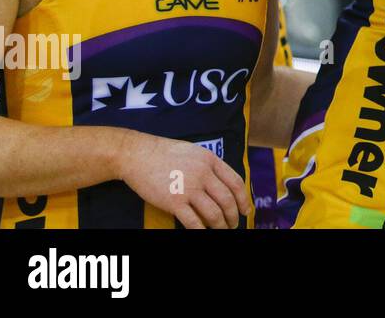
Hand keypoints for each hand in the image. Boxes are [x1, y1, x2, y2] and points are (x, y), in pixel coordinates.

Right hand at [118, 131, 249, 228]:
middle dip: (233, 216)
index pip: (236, 183)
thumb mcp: (195, 152)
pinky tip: (204, 233)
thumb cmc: (165, 153)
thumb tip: (224, 184)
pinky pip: (193, 222)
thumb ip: (210, 166)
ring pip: (214, 214)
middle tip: (234, 224)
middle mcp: (203, 174)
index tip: (246, 210)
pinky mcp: (174, 202)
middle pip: (227, 201)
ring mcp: (189, 189)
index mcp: (211, 160)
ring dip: (221, 226)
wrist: (139, 155)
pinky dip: (201, 231)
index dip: (244, 200)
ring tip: (222, 230)